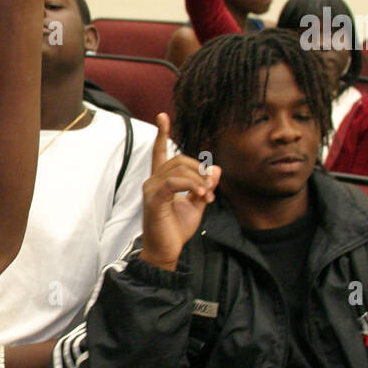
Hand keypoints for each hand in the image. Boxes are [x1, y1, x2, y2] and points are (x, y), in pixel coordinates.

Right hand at [139, 113, 220, 270]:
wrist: (167, 250)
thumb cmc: (177, 229)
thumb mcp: (197, 204)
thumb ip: (205, 186)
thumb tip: (215, 168)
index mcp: (162, 181)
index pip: (160, 153)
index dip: (162, 134)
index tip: (162, 116)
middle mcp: (153, 181)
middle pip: (179, 159)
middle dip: (199, 169)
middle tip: (211, 187)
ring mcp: (151, 189)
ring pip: (178, 169)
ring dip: (198, 180)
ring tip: (207, 195)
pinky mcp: (154, 199)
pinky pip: (174, 182)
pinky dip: (191, 186)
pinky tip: (201, 195)